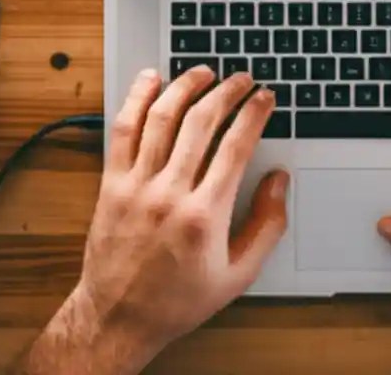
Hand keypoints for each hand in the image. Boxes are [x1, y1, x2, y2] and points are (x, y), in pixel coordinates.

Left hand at [21, 67, 287, 374]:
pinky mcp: (110, 184)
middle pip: (201, 122)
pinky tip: (150, 80)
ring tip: (203, 72)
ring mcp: (136, 186)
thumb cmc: (178, 299)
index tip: (265, 98)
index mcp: (205, 216)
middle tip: (241, 79)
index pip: (236, 145)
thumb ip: (267, 225)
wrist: (119, 317)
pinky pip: (122, 130)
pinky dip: (136, 99)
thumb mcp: (239, 275)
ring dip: (185, 86)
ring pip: (162, 117)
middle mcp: (169, 194)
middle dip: (227, 91)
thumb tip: (279, 181)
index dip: (255, 113)